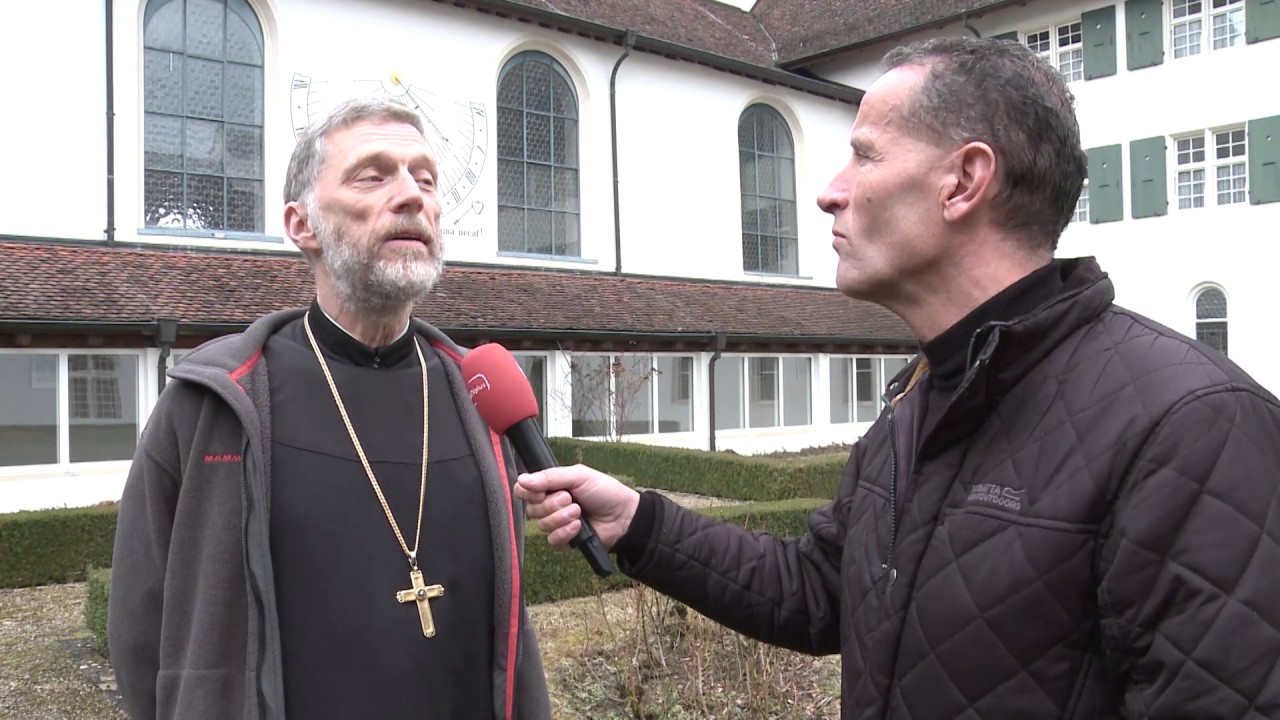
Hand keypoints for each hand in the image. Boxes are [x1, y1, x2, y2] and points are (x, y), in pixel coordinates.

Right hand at [515, 465, 639, 549]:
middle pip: (532, 509)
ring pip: (542, 525)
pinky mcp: (564, 540)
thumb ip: (550, 477)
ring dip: (562, 517)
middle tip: (570, 498)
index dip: (528, 492)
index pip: (524, 490)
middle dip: (552, 504)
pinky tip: (578, 527)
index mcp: (551, 487)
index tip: (540, 491)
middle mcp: (550, 505)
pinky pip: (552, 540)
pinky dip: (565, 532)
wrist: (623, 515)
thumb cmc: (604, 491)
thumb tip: (522, 480)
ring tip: (579, 512)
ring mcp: (556, 523)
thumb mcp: (578, 475)